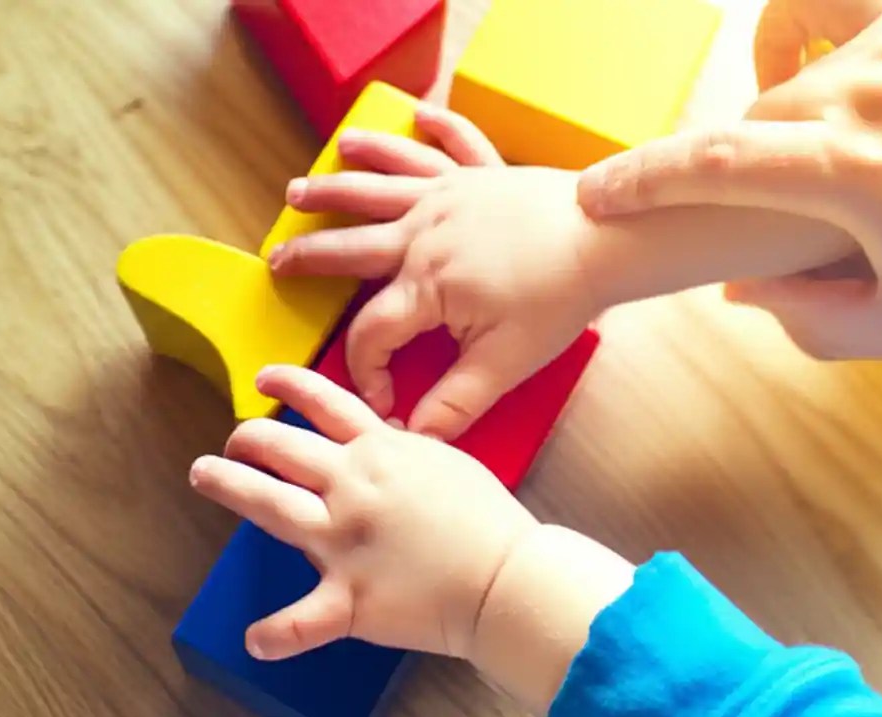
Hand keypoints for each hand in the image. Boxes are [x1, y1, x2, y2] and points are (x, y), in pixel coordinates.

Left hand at [189, 365, 538, 660]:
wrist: (507, 574)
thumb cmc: (488, 520)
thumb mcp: (446, 462)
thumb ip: (404, 450)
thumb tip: (384, 437)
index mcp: (381, 452)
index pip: (324, 403)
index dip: (288, 384)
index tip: (263, 377)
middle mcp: (353, 487)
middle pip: (282, 448)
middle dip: (247, 440)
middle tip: (232, 443)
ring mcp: (343, 540)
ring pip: (269, 504)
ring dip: (229, 487)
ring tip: (204, 475)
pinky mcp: (349, 596)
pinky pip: (302, 620)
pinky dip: (277, 634)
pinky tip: (257, 638)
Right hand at [273, 107, 601, 439]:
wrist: (605, 239)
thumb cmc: (559, 298)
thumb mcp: (505, 362)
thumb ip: (456, 403)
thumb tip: (416, 437)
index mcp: (425, 283)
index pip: (373, 333)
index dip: (367, 371)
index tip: (381, 398)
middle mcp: (422, 232)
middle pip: (349, 245)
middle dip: (308, 256)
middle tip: (276, 260)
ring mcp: (448, 196)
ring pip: (379, 185)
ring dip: (338, 184)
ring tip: (300, 188)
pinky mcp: (479, 174)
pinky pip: (449, 143)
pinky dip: (431, 128)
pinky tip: (414, 114)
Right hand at [579, 0, 881, 361]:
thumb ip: (812, 317)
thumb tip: (740, 293)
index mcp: (852, 173)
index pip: (708, 163)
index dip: (639, 179)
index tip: (595, 193)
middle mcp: (864, 91)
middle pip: (751, 125)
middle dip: (736, 175)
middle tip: (765, 217)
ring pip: (797, 77)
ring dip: (790, 126)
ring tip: (832, 163)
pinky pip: (843, 3)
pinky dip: (813, 30)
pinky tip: (825, 55)